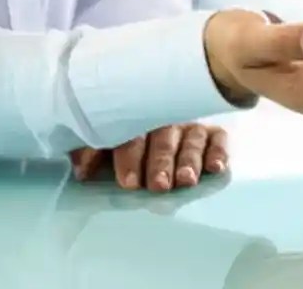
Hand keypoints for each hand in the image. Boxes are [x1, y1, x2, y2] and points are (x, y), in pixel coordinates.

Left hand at [70, 123, 227, 191]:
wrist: (152, 117)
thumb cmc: (123, 140)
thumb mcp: (101, 143)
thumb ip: (91, 152)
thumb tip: (84, 171)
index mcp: (134, 118)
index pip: (131, 133)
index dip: (130, 158)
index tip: (129, 182)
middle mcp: (164, 119)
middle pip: (164, 137)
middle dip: (161, 162)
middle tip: (159, 185)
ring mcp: (189, 126)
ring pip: (191, 138)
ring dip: (189, 160)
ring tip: (186, 180)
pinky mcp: (211, 133)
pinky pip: (218, 138)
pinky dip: (218, 151)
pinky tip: (215, 167)